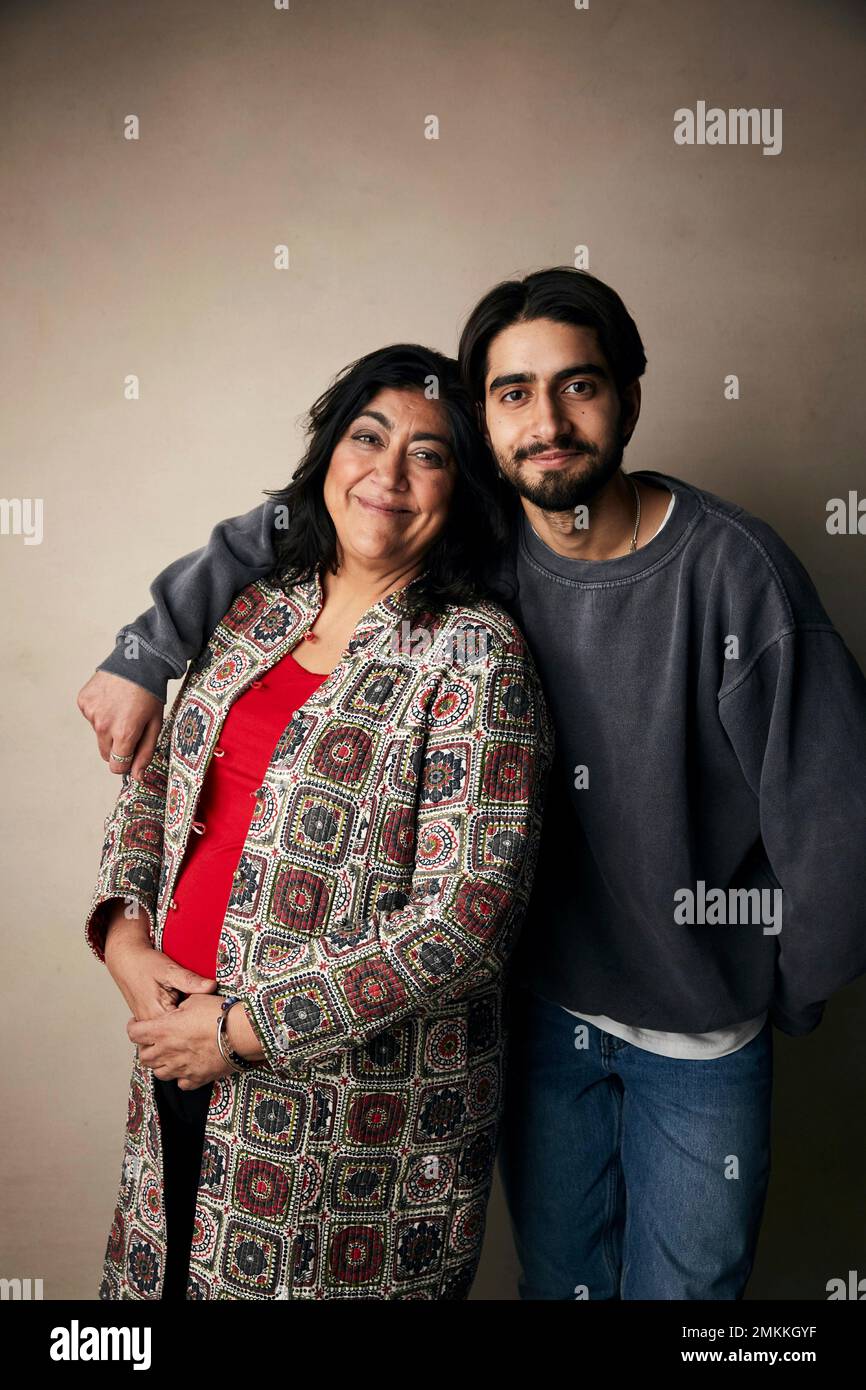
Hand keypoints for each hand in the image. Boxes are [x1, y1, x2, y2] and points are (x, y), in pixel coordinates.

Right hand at [77, 670, 163, 778]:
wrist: (137, 660)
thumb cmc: (150, 693)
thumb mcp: (155, 724)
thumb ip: (145, 753)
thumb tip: (136, 777)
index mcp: (123, 734)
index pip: (117, 767)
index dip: (126, 762)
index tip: (132, 752)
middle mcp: (103, 726)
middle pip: (106, 754)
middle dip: (118, 747)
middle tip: (130, 726)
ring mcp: (91, 713)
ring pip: (98, 734)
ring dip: (109, 727)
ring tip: (122, 707)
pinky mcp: (83, 702)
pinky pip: (91, 717)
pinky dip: (100, 712)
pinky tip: (112, 698)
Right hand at [104, 909, 218, 1022]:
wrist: (126, 960)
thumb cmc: (145, 964)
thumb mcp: (170, 970)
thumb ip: (190, 981)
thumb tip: (212, 987)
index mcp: (158, 1014)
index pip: (185, 1027)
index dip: (201, 1019)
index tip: (211, 1011)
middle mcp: (151, 1023)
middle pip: (179, 1031)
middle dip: (194, 1023)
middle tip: (205, 1009)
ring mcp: (148, 1022)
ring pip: (172, 1029)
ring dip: (185, 1022)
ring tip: (193, 1009)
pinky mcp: (148, 1018)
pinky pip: (165, 1025)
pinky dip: (176, 1019)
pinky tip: (183, 1008)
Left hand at [128, 994, 238, 1089]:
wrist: (241, 1033)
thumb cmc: (219, 1013)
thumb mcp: (195, 1000)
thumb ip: (180, 1008)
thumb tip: (179, 1011)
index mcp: (163, 1030)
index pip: (134, 1034)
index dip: (134, 1027)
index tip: (139, 1024)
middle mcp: (167, 1052)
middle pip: (144, 1057)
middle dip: (146, 1048)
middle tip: (155, 1040)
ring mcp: (180, 1068)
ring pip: (159, 1073)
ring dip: (161, 1064)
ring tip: (171, 1054)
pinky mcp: (196, 1078)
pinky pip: (181, 1083)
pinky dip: (181, 1076)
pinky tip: (188, 1067)